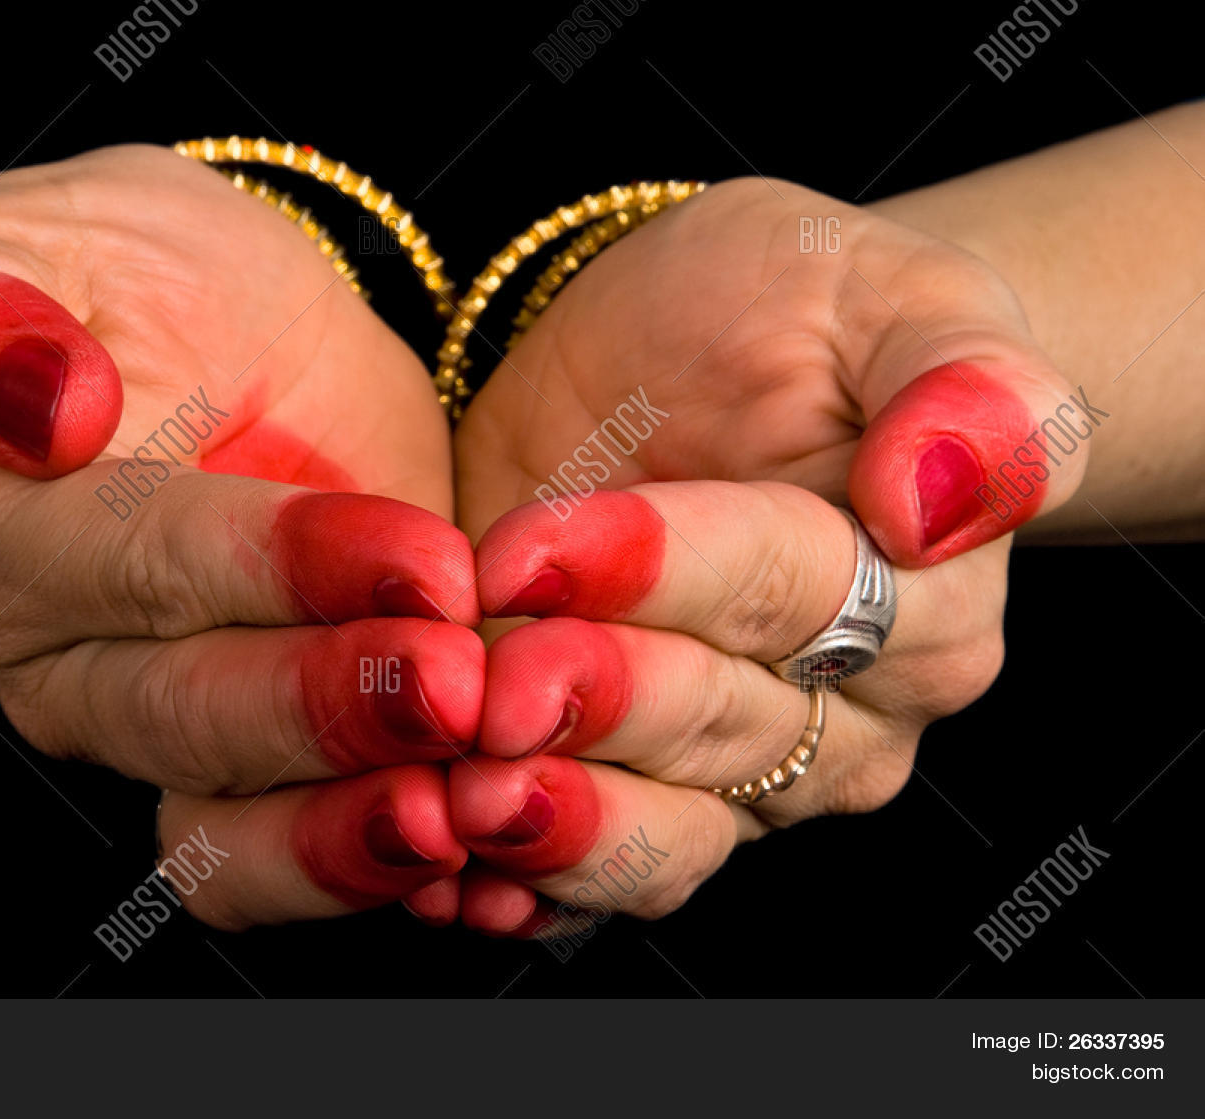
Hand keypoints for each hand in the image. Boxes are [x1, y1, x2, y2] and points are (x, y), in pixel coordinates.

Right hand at [0, 145, 480, 929]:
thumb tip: (34, 401)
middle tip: (466, 695)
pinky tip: (476, 871)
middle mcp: (69, 659)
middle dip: (334, 710)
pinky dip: (374, 866)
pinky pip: (288, 849)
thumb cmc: (119, 280)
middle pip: (191, 711)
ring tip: (476, 812)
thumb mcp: (36, 241)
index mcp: (12, 534)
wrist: (198, 340)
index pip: (143, 561)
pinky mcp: (256, 756)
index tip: (420, 563)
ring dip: (353, 822)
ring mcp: (160, 723)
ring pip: (231, 813)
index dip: (279, 571)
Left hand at [429, 177, 1088, 933]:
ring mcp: (740, 768)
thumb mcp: (893, 292)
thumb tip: (940, 504)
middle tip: (484, 693)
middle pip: (719, 724)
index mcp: (926, 595)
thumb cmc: (800, 311)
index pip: (793, 590)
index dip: (659, 573)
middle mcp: (847, 710)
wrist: (688, 357)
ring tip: (460, 804)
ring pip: (666, 829)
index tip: (530, 551)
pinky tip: (457, 884)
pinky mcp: (637, 785)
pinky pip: (600, 865)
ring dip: (562, 827)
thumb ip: (968, 382)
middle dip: (595, 707)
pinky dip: (530, 887)